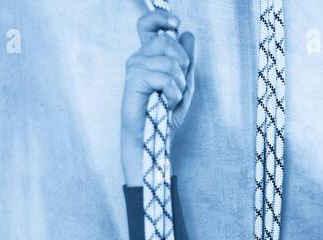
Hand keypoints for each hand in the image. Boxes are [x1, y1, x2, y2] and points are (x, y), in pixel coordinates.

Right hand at [121, 9, 196, 185]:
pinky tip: (166, 103)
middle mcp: (139, 57)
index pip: (148, 25)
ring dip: (179, 84)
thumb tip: (188, 34)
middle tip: (178, 85)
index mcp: (149, 56)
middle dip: (182, 64)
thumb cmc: (165, 114)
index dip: (160, 18)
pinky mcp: (134, 79)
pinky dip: (173, 94)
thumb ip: (186, 60)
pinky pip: (165, 78)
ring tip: (171, 99)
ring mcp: (134, 67)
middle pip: (167, 41)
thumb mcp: (183, 84)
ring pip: (170, 61)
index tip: (176, 22)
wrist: (153, 138)